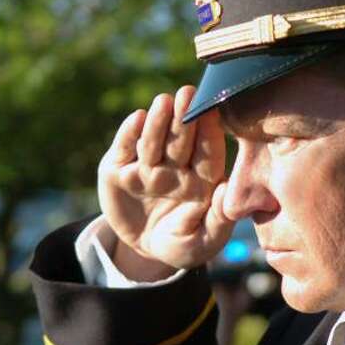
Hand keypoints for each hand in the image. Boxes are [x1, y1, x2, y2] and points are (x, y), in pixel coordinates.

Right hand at [97, 86, 234, 278]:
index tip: (212, 112)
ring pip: (153, 141)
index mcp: (202, 179)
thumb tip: (227, 190)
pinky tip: (136, 119)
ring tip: (163, 101)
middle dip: (184, 117)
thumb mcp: (203, 242)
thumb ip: (218, 220)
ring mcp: (146, 166)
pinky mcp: (117, 169)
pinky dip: (129, 134)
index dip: (209, 133)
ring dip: (158, 121)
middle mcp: (175, 168)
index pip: (207, 153)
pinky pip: (124, 148)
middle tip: (188, 94)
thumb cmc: (182, 244)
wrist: (143, 251)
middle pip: (180, 140)